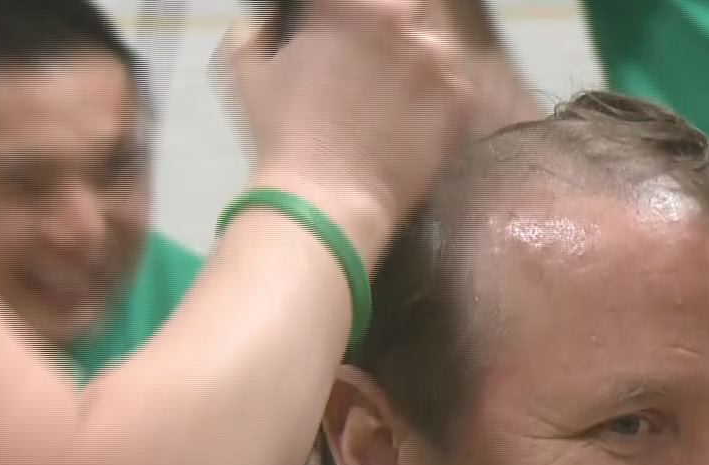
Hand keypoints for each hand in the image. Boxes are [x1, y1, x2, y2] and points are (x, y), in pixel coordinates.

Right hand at [217, 0, 475, 257]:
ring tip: (395, 90)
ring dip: (418, 55)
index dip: (345, 15)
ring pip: (435, 39)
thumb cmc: (282, 137)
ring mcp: (438, 59)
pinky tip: (413, 118)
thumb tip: (266, 23)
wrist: (327, 202)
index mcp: (349, 2)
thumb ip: (255, 33)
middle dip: (390, 22)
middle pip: (405, 5)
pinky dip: (438, 95)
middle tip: (373, 54)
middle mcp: (401, 17)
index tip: (342, 33)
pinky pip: (456, 83)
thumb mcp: (247, 73)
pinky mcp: (461, 100)